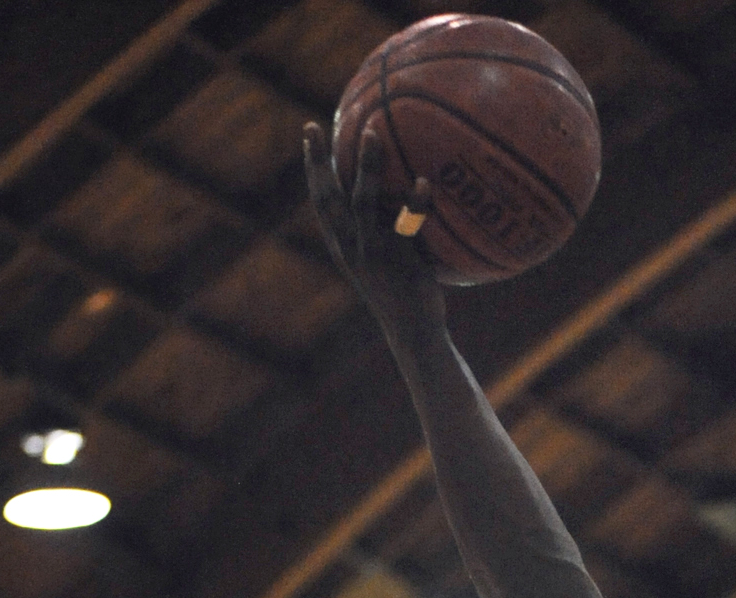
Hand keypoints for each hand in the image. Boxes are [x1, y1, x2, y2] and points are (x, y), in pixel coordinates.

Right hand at [303, 120, 446, 345]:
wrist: (415, 334)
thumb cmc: (403, 292)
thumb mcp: (383, 258)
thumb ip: (380, 225)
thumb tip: (397, 184)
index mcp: (344, 246)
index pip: (321, 201)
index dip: (314, 166)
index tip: (310, 131)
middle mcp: (352, 248)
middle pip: (329, 198)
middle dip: (320, 162)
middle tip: (316, 126)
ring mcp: (374, 255)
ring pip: (363, 204)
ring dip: (366, 168)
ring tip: (372, 134)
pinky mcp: (400, 264)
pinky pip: (407, 228)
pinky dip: (415, 204)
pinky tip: (424, 182)